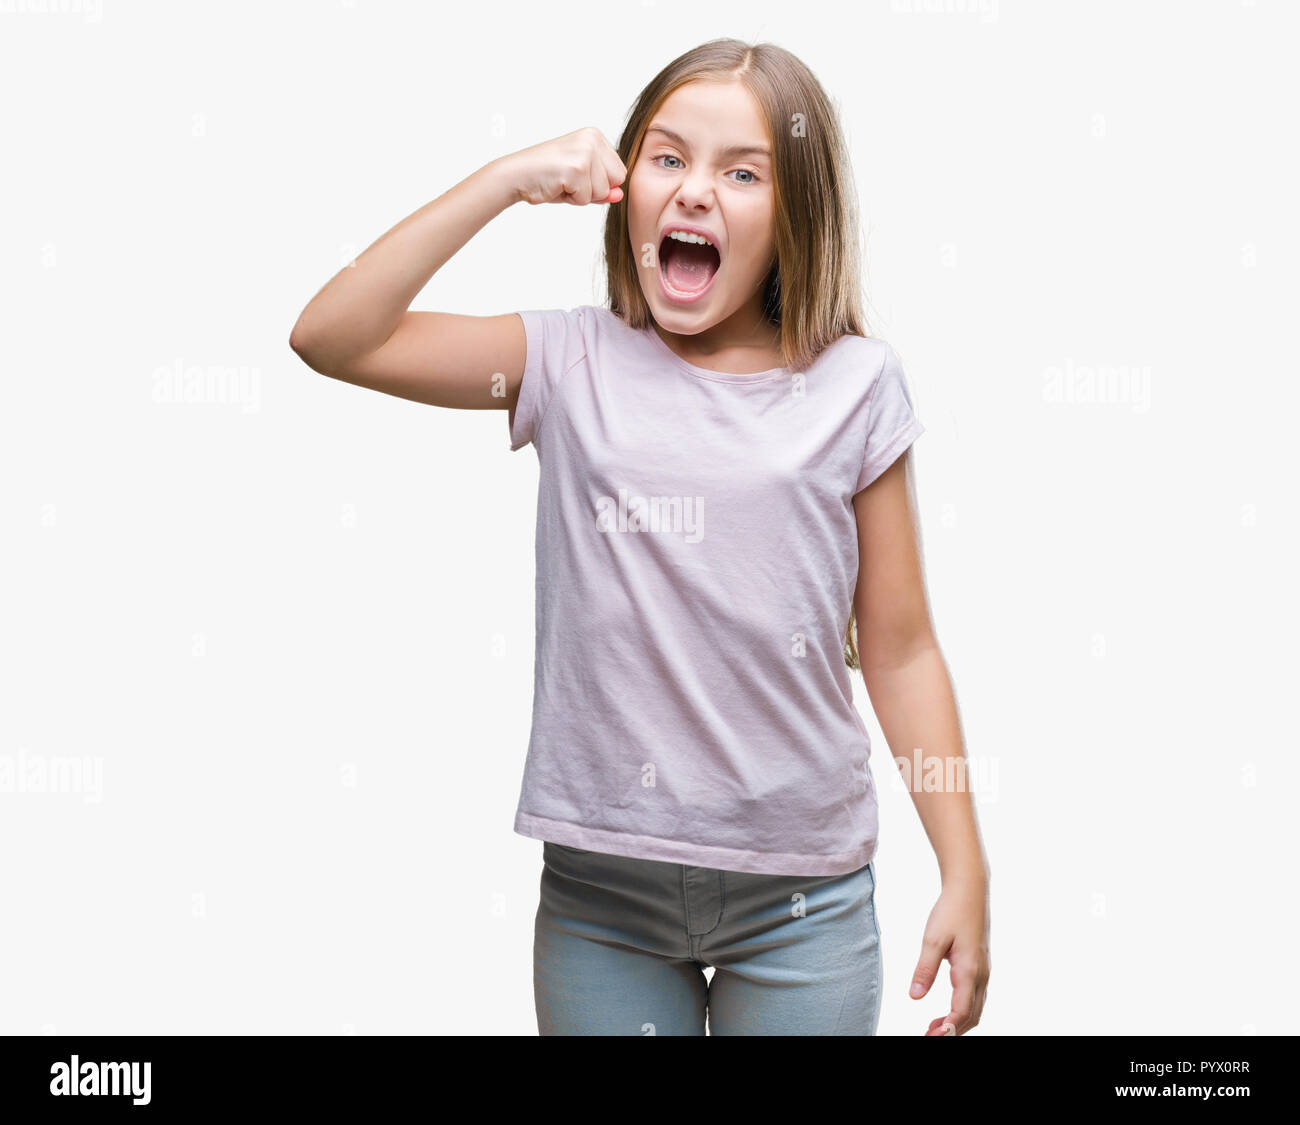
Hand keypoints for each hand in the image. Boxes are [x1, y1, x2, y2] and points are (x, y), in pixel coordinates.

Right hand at [500, 126, 626, 206]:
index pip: (619, 172)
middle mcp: (593, 139)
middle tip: (569, 181)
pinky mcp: (577, 168)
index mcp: (595, 136)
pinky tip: (556, 185)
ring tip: (561, 182)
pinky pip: (586, 199)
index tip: (576, 176)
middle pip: (617, 180)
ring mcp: (585, 152)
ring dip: (581, 196)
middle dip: (594, 190)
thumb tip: (619, 195)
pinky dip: (571, 199)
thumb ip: (603, 187)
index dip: (599, 183)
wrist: (516, 176)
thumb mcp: (580, 181)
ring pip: (602, 192)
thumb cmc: (545, 176)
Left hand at [909, 870, 989, 1034]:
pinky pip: (976, 998)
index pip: (961, 1011)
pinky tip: (947, 1012)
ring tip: (935, 1029)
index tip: (931, 1037)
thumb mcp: (933, 940)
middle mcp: (980, 975)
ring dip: (958, 1023)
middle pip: (972, 1016)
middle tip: (929, 1036)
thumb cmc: (951, 912)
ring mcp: (983, 971)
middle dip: (953, 1031)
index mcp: (969, 971)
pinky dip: (963, 1012)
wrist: (970, 891)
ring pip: (976, 1009)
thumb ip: (924, 969)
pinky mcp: (980, 966)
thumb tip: (914, 996)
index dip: (947, 1029)